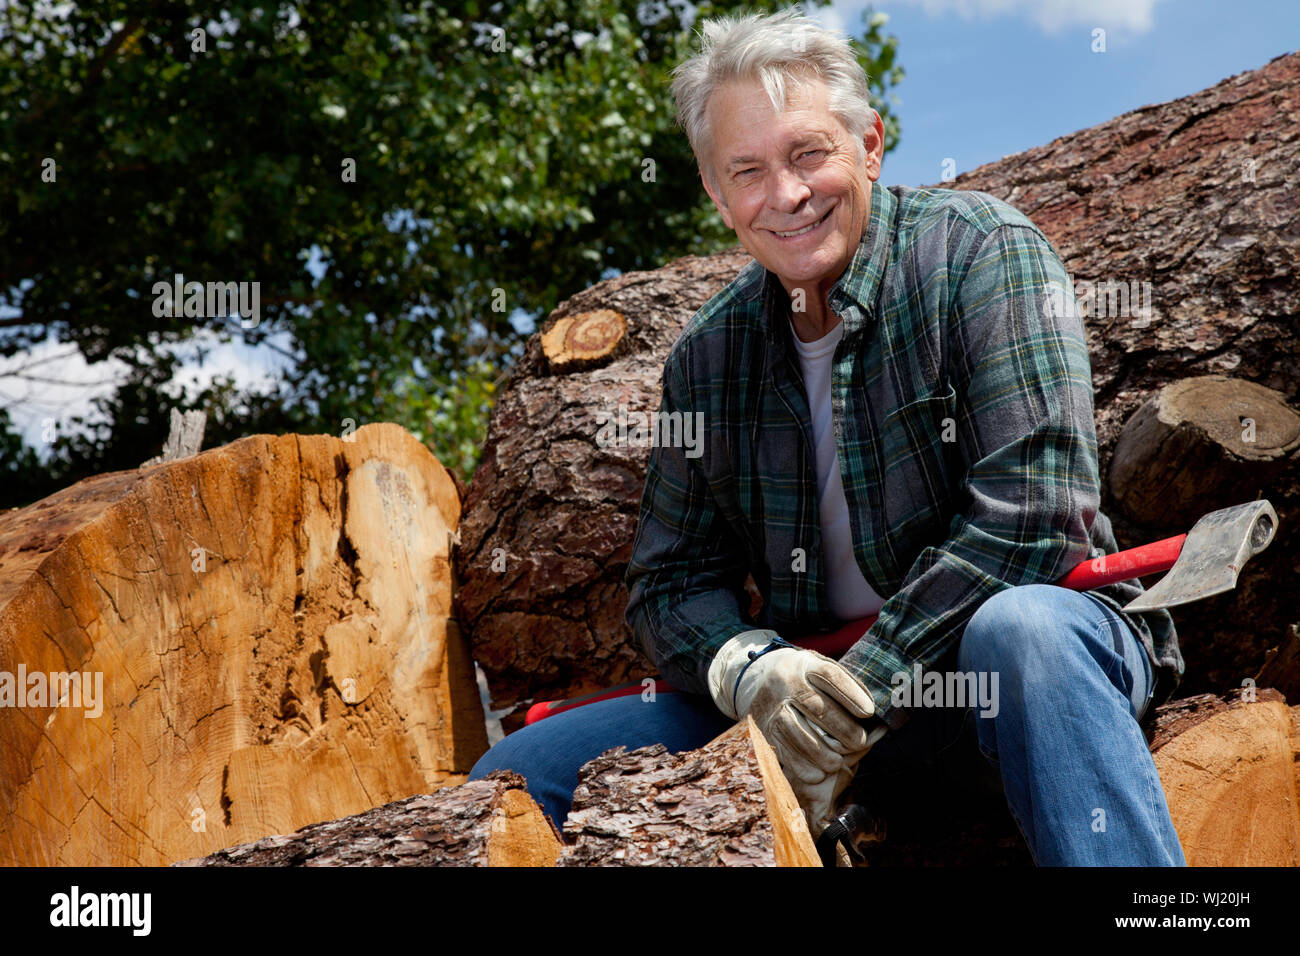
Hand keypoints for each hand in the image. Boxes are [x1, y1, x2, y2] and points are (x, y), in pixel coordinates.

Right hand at [707, 630, 884, 816]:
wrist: (761, 677)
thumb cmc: (804, 677)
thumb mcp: (820, 667)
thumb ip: (843, 684)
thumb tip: (872, 713)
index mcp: (805, 665)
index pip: (829, 676)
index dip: (850, 694)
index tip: (869, 712)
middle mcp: (785, 683)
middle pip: (815, 707)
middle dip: (841, 728)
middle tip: (860, 742)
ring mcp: (771, 706)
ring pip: (797, 732)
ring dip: (821, 752)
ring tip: (838, 763)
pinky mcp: (763, 728)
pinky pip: (782, 750)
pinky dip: (801, 766)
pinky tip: (818, 774)